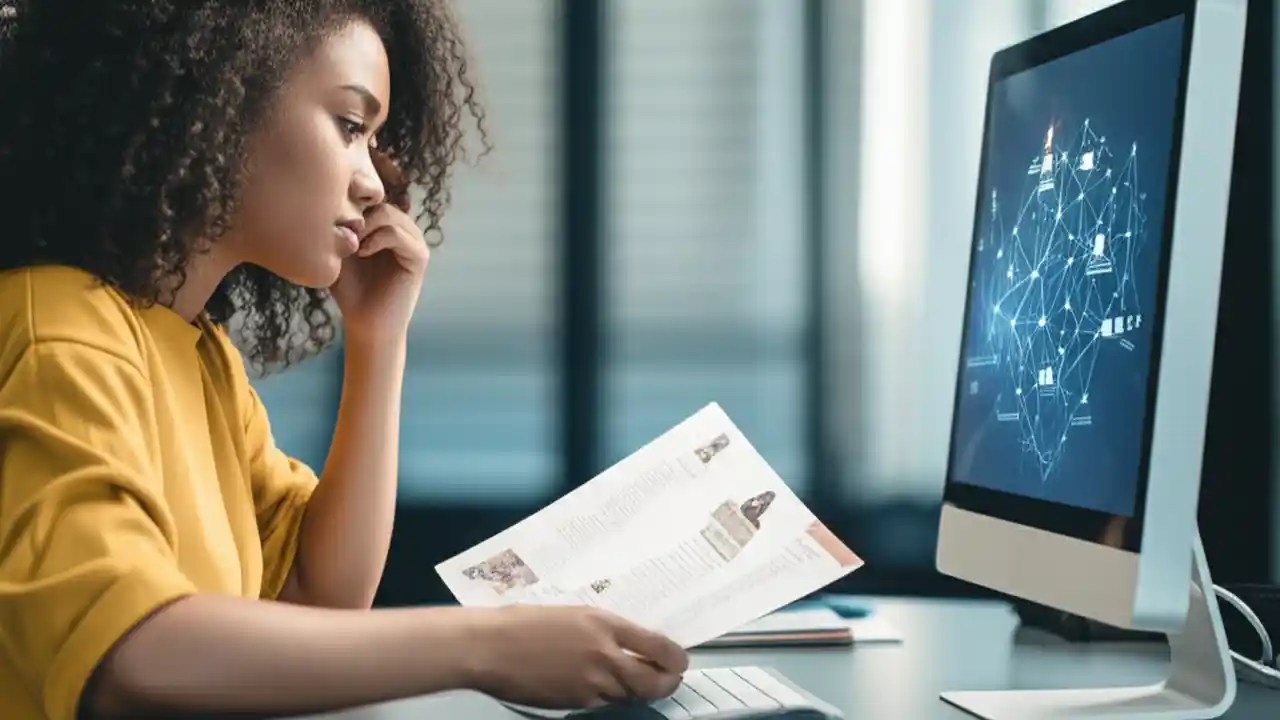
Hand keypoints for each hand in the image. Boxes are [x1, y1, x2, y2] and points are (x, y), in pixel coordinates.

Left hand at [330, 151, 427, 344]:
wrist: (365, 323)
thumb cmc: (349, 290)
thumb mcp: (338, 252)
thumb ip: (338, 227)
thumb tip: (327, 199)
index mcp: (385, 226)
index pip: (369, 199)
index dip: (349, 204)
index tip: (331, 222)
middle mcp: (402, 229)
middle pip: (378, 202)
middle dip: (356, 215)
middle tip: (340, 235)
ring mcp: (413, 241)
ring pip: (388, 214)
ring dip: (365, 226)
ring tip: (350, 246)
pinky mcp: (419, 257)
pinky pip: (399, 234)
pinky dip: (378, 239)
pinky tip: (362, 253)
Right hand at [468, 605, 687, 709]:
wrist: (490, 647)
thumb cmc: (525, 622)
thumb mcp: (573, 613)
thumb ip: (604, 628)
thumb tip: (630, 641)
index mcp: (603, 624)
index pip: (658, 646)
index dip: (676, 658)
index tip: (680, 659)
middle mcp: (603, 655)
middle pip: (654, 681)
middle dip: (668, 682)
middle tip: (671, 677)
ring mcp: (590, 683)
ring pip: (631, 695)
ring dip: (639, 689)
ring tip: (637, 680)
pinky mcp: (576, 702)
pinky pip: (605, 702)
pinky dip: (611, 695)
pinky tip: (602, 684)